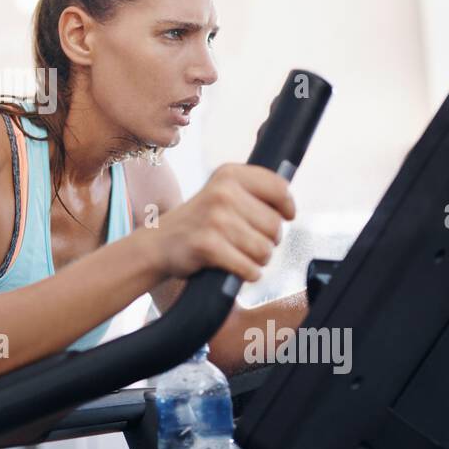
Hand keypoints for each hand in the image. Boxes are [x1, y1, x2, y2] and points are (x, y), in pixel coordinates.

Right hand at [150, 163, 295, 281]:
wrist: (159, 244)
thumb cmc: (198, 223)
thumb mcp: (222, 194)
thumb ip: (253, 193)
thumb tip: (289, 206)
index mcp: (230, 174)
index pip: (279, 188)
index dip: (287, 207)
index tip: (284, 216)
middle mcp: (223, 192)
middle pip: (275, 225)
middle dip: (268, 241)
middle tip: (247, 241)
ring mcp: (215, 219)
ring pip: (264, 250)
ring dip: (257, 260)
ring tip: (238, 254)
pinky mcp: (208, 245)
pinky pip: (249, 268)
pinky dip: (246, 273)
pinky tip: (233, 267)